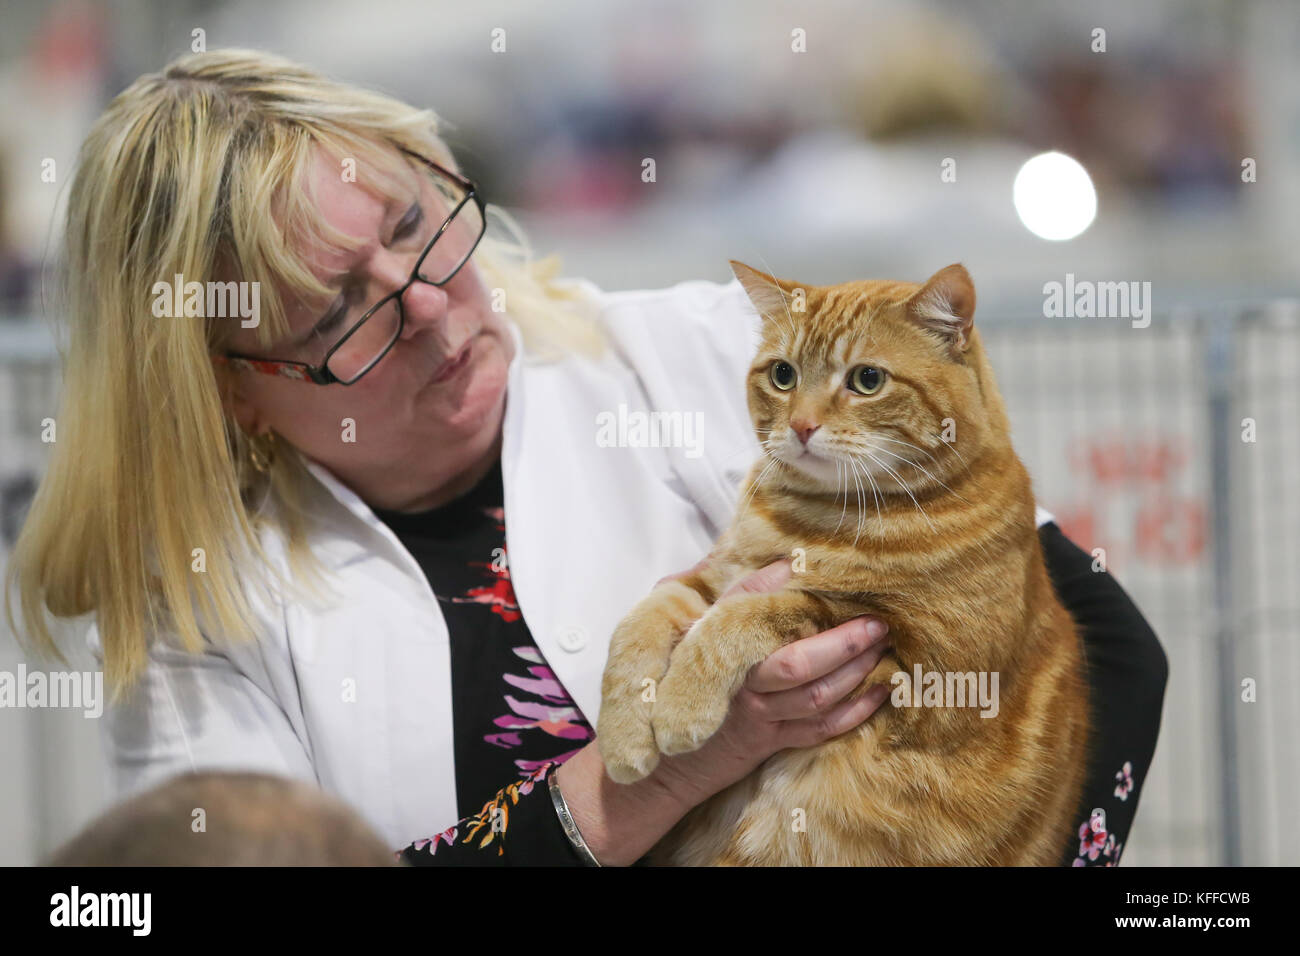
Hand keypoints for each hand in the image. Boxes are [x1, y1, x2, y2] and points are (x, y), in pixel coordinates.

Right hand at [643, 559, 891, 806]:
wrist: (668, 758)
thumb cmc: (686, 685)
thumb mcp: (697, 633)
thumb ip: (736, 599)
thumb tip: (785, 562)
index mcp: (718, 642)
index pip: (750, 603)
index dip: (784, 586)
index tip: (819, 569)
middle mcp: (739, 678)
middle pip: (799, 661)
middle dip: (844, 642)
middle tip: (877, 623)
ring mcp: (757, 713)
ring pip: (816, 695)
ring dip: (855, 672)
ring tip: (882, 649)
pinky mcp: (770, 740)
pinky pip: (820, 728)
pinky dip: (855, 711)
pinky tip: (879, 691)